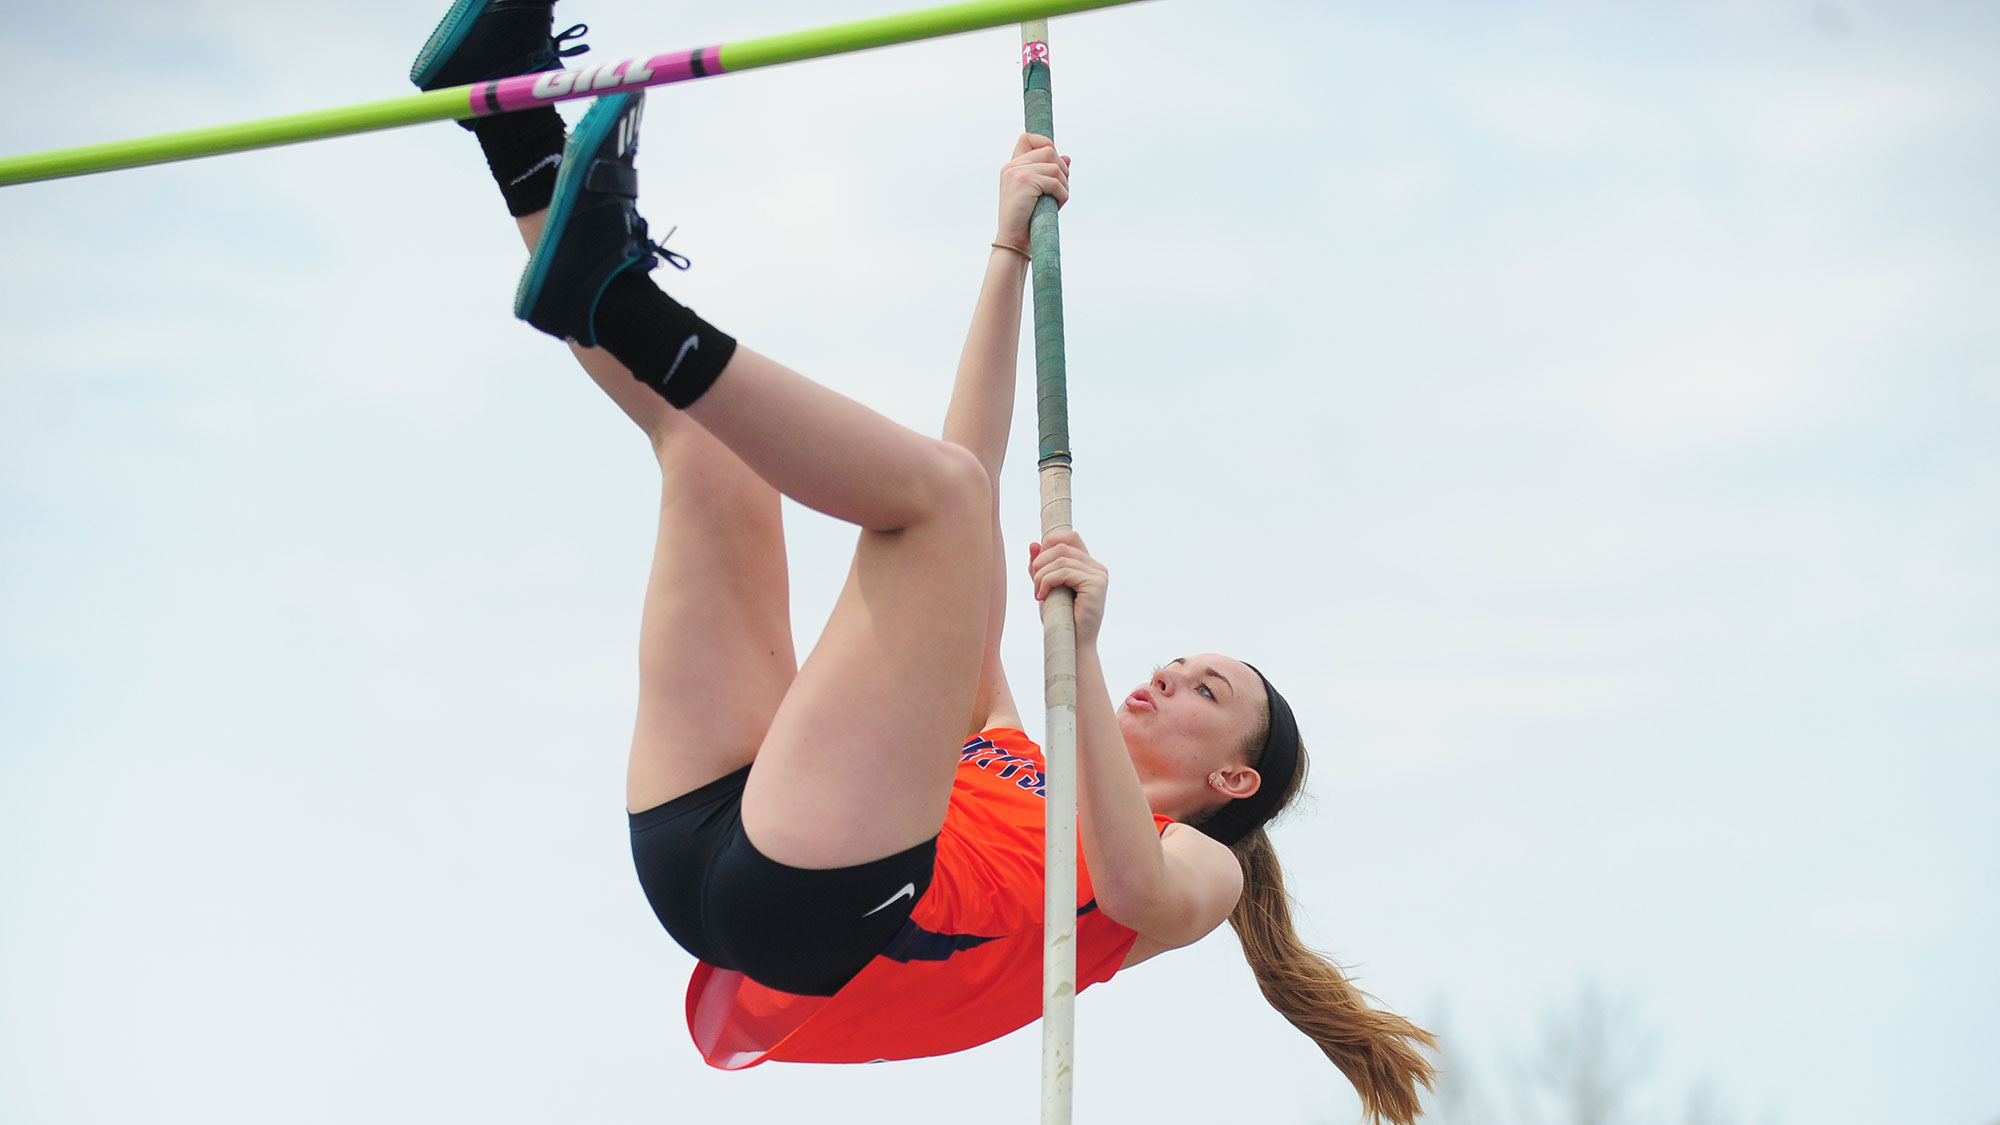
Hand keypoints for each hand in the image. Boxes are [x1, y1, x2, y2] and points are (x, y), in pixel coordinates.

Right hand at [995, 133, 1070, 252]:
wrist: (1013, 240)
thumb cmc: (1027, 219)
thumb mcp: (1038, 193)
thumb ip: (1048, 173)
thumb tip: (1067, 158)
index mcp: (1012, 166)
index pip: (1028, 138)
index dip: (1045, 143)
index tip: (1055, 164)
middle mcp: (1012, 166)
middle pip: (1048, 151)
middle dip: (1062, 170)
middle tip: (1062, 189)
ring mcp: (1016, 172)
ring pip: (1054, 166)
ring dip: (1064, 184)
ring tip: (1059, 199)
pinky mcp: (1024, 181)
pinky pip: (1054, 181)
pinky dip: (1062, 194)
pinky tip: (1057, 205)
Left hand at [1027, 529, 1106, 645]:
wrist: (1071, 645)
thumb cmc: (1060, 619)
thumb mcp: (1046, 587)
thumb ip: (1041, 567)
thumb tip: (1033, 544)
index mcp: (1089, 566)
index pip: (1071, 537)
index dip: (1050, 542)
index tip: (1037, 564)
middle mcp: (1097, 568)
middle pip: (1062, 546)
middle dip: (1040, 562)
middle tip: (1034, 583)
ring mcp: (1099, 575)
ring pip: (1060, 559)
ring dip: (1041, 575)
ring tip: (1037, 593)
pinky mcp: (1096, 585)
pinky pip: (1064, 572)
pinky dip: (1047, 582)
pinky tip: (1042, 596)